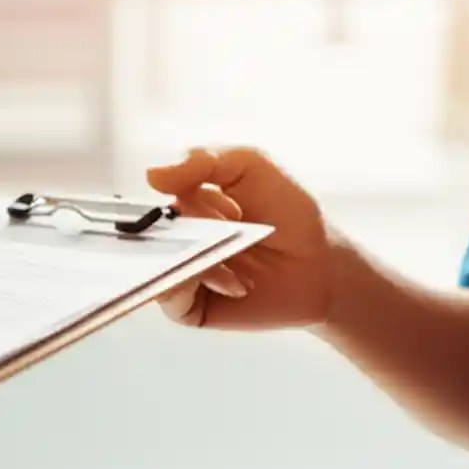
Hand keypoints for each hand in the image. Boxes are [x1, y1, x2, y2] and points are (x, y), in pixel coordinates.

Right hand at [147, 147, 332, 328]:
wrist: (323, 264)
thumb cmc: (288, 211)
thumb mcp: (249, 166)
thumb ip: (203, 161)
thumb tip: (150, 174)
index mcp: (182, 205)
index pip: (147, 197)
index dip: (160, 196)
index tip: (190, 196)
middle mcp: (176, 240)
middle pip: (145, 233)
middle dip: (175, 226)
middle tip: (222, 223)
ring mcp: (180, 273)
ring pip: (154, 265)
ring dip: (188, 256)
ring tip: (230, 252)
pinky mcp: (191, 307)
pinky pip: (169, 297)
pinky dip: (189, 285)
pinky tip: (231, 281)